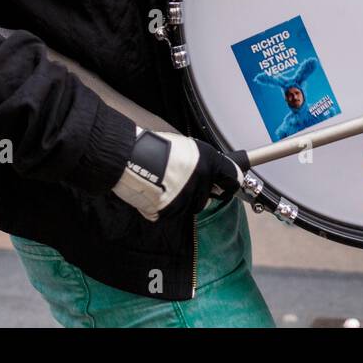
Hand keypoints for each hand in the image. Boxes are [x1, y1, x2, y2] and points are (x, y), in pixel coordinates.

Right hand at [111, 128, 240, 221]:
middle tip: (178, 184)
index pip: (233, 180)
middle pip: (206, 200)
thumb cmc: (154, 148)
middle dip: (195, 196)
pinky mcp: (171, 209)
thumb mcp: (186, 148)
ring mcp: (187, 196)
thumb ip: (202, 163)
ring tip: (163, 184)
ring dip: (178, 201)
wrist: (129, 156)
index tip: (224, 189)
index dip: (228, 186)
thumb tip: (212, 175)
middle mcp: (202, 178)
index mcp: (209, 160)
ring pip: (188, 208)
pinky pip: (172, 214)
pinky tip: (155, 192)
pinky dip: (164, 207)